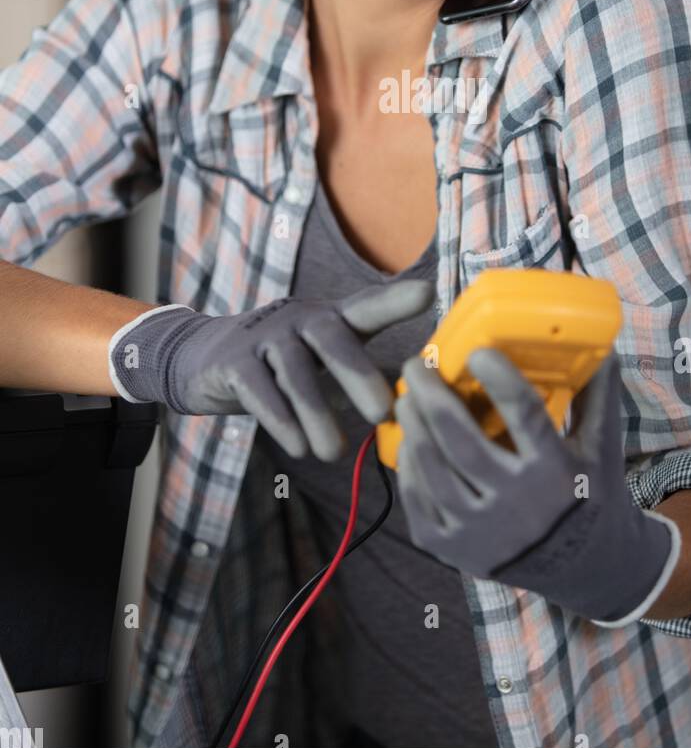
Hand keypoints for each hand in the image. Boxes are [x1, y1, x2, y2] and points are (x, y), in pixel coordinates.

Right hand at [108, 280, 434, 461]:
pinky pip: (259, 391)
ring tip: (333, 453)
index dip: (394, 301)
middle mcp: (301, 320)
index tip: (426, 294)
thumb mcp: (323, 357)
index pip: (366, 306)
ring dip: (316, 415)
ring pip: (296, 374)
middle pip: (333, 340)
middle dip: (358, 375)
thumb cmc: (284, 361)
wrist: (205, 358)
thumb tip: (413, 403)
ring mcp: (265, 337)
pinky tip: (298, 447)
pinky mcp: (234, 362)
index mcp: (331, 318)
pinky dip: (280, 420)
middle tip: (381, 414)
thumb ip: (364, 372)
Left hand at [394, 346, 680, 622]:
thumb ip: (598, 395)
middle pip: (462, 442)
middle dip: (432, 397)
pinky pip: (421, 504)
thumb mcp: (603, 448)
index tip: (477, 351)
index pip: (525, 414)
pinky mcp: (457, 551)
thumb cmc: (592, 496)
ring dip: (414, 427)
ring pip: (435, 470)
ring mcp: (482, 531)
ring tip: (406, 396)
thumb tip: (602, 343)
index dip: (499, 378)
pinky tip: (408, 441)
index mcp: (556, 471)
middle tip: (417, 364)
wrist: (586, 568)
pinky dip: (410, 468)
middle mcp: (518, 504)